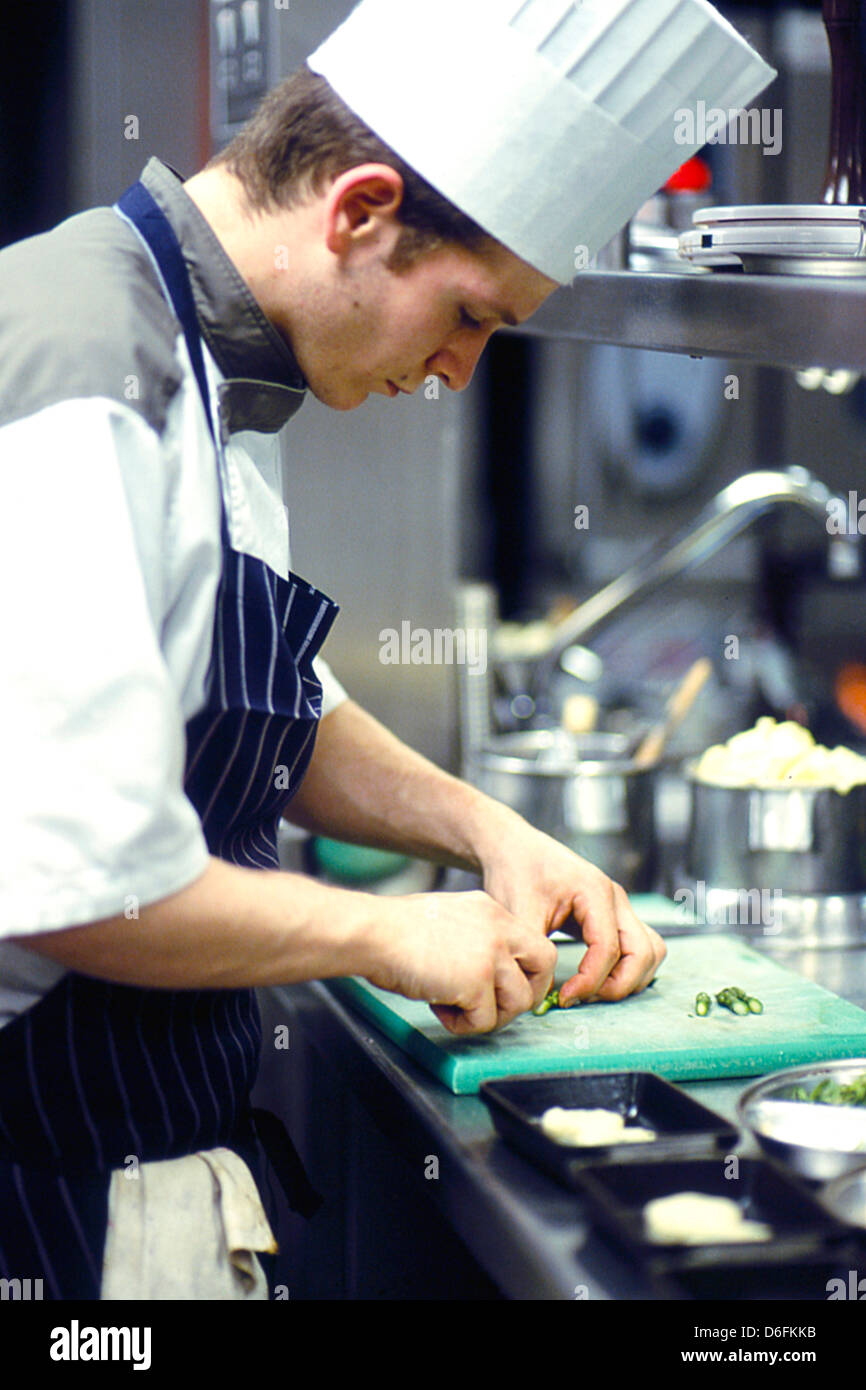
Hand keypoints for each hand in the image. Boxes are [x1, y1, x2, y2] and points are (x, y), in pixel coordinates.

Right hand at [366, 890, 556, 1035]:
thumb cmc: (395, 931)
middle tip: (494, 1006)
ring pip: (518, 1001)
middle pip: (544, 966)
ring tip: (455, 1007)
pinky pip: (485, 1020)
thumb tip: (486, 973)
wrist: (374, 933)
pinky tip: (439, 1007)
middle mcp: (499, 928)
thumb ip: (476, 939)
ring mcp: (490, 954)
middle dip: (524, 994)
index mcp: (492, 911)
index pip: (534, 944)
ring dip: (489, 1015)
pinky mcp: (476, 981)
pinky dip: (462, 1024)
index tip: (507, 988)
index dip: (526, 972)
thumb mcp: (449, 920)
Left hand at [478, 817, 665, 1005]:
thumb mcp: (518, 912)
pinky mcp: (613, 917)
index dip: (590, 981)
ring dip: (628, 979)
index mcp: (595, 891)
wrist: (513, 849)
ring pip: (649, 952)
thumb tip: (547, 995)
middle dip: (617, 985)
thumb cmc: (516, 872)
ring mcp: (618, 908)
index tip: (564, 997)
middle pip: (643, 953)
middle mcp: (615, 899)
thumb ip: (537, 953)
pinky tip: (594, 980)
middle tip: (581, 997)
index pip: (609, 948)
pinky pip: (637, 949)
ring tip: (590, 990)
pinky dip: (626, 970)